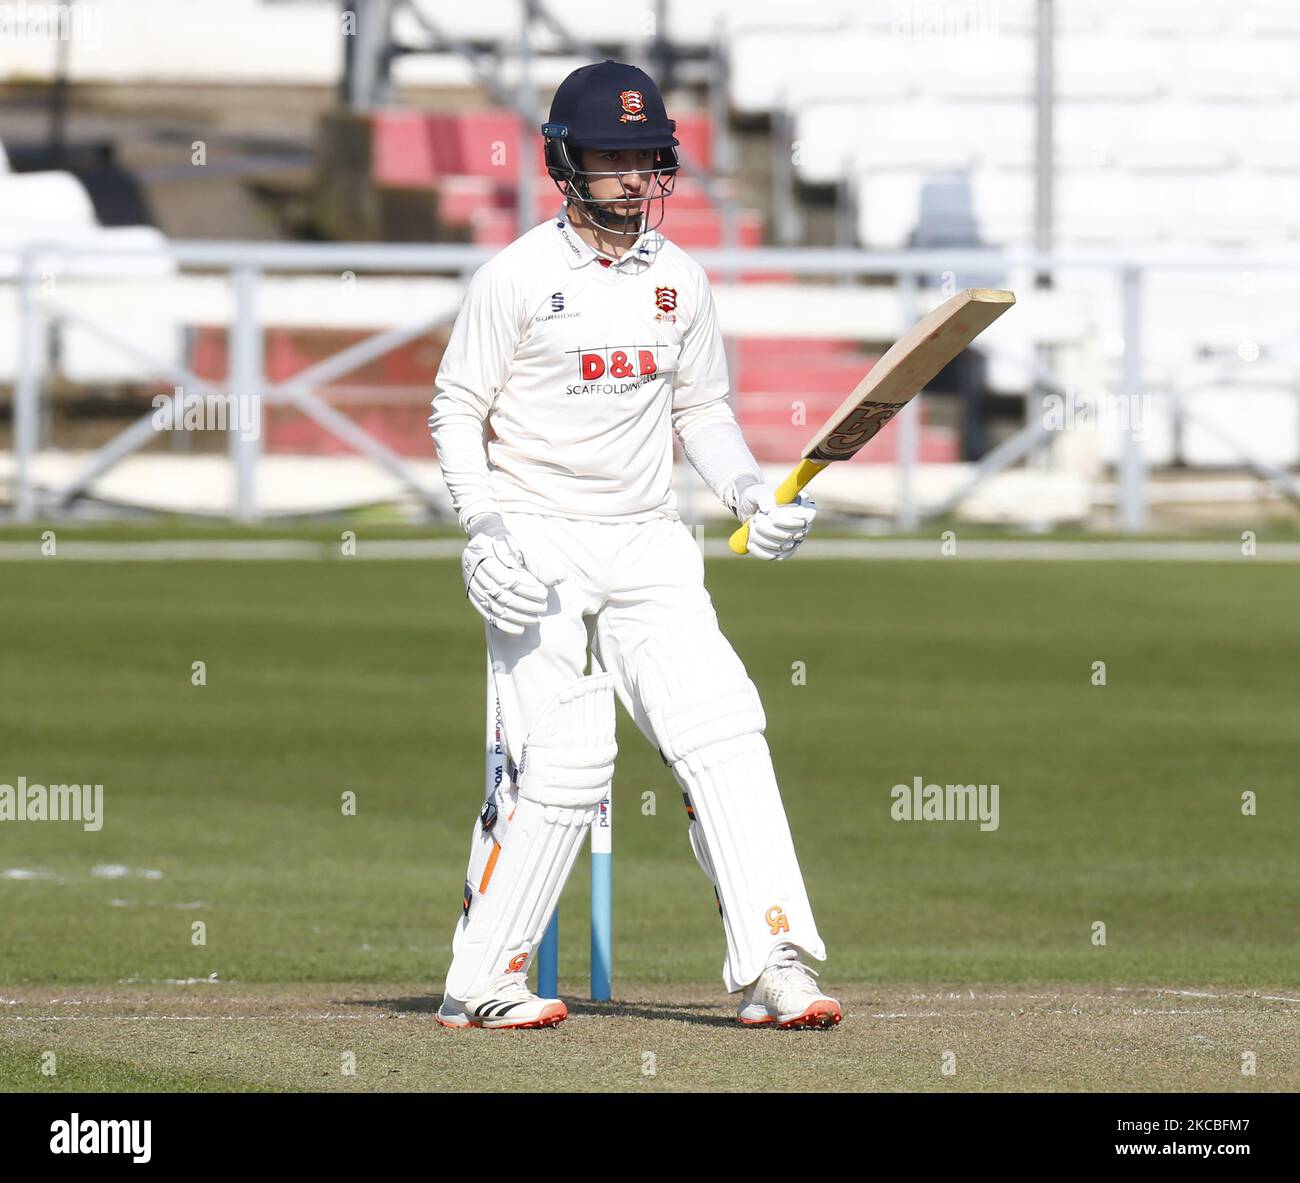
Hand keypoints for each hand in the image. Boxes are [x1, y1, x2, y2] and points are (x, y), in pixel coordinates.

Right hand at [461, 514, 562, 635]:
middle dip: (524, 605)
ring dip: (516, 616)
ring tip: (534, 619)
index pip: (507, 579)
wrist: (487, 537)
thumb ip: (538, 562)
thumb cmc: (509, 541)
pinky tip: (518, 630)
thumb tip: (556, 581)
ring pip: (494, 607)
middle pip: (501, 595)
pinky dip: (503, 624)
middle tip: (543, 608)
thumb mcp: (523, 544)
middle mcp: (474, 571)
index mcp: (485, 555)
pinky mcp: (473, 595)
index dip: (527, 590)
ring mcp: (471, 585)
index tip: (544, 594)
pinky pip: (487, 614)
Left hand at [738, 483, 816, 560]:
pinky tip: (750, 541)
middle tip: (756, 517)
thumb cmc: (757, 496)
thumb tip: (768, 509)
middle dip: (768, 528)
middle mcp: (803, 525)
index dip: (787, 520)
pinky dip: (759, 550)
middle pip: (790, 535)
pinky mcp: (783, 551)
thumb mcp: (758, 491)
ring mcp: (794, 540)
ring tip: (752, 525)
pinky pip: (773, 556)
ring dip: (760, 538)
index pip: (805, 518)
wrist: (749, 508)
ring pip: (780, 547)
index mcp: (803, 506)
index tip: (771, 514)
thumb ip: (764, 497)